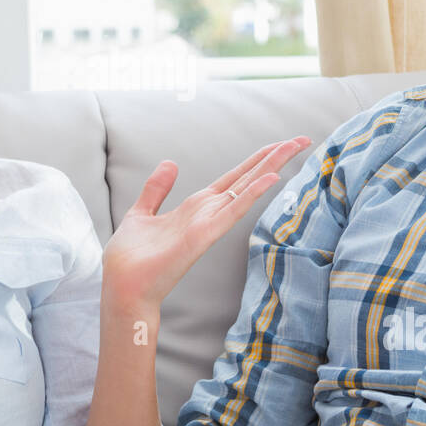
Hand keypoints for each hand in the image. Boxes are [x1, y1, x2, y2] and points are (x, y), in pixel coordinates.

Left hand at [102, 136, 312, 312]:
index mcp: (196, 207)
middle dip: (274, 157)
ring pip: (246, 189)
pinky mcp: (204, 235)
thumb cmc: (130, 259)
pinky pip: (233, 210)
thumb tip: (170, 163)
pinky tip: (271, 178)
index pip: (234, 178)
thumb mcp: (142, 212)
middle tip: (302, 139)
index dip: (256, 160)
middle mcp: (208, 213)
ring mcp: (209, 224)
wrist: (123, 286)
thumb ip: (157, 189)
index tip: (279, 144)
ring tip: (295, 146)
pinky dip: (252, 194)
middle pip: (248, 179)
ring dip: (271, 166)